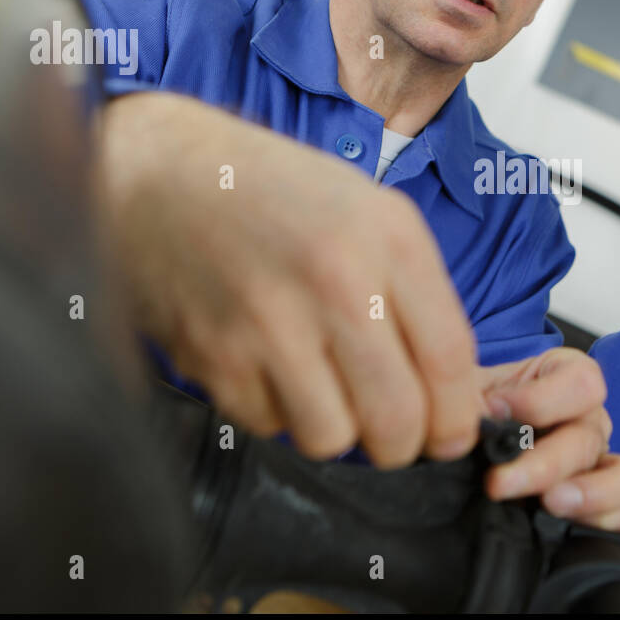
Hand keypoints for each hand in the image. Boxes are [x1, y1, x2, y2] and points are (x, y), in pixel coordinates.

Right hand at [95, 91, 484, 467]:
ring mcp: (272, 323)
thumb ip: (417, 292)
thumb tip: (450, 389)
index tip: (451, 434)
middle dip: (405, 444)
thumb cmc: (274, 192)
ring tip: (326, 390)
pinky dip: (277, 413)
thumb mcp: (371, 211)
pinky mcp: (215, 356)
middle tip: (395, 435)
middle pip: (398, 418)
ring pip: (334, 439)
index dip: (457, 417)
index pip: (450, 361)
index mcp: (389, 239)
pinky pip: (270, 427)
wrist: (162, 174)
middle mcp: (336, 281)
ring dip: (338, 430)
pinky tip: (269, 368)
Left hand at [477, 347, 619, 531]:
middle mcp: (590, 420)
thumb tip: (471, 416)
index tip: (495, 410)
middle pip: (588, 437)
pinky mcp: (606, 506)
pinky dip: (605, 522)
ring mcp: (603, 464)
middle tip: (499, 483)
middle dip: (543, 463)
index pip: (582, 382)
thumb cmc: (475, 415)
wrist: (466, 453)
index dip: (540, 399)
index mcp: (565, 379)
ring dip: (593, 493)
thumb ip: (468, 397)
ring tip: (551, 505)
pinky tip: (564, 527)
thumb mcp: (467, 394)